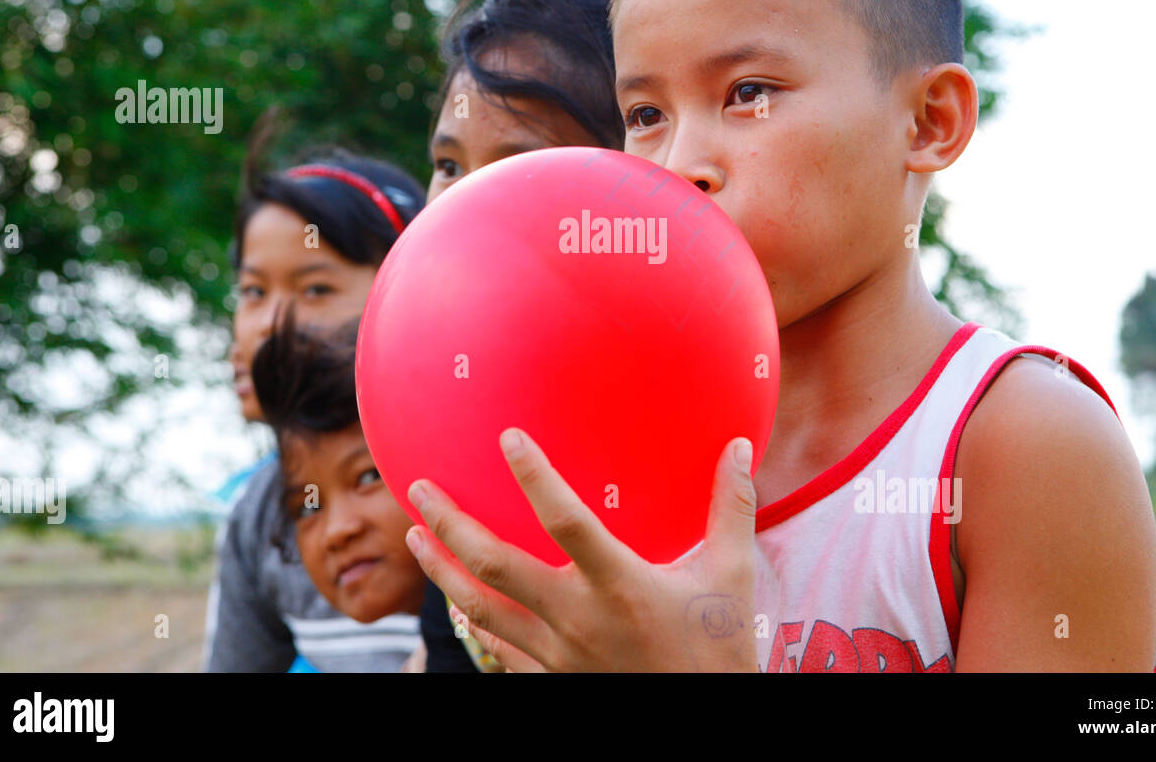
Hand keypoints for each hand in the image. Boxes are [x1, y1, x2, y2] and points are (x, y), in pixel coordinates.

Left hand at [404, 427, 759, 671]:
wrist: (704, 719)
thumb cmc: (719, 650)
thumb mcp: (733, 575)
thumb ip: (732, 508)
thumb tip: (741, 446)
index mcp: (619, 584)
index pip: (565, 520)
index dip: (534, 476)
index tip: (508, 437)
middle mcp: (577, 617)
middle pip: (495, 565)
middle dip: (449, 523)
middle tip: (417, 488)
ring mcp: (557, 653)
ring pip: (480, 608)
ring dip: (441, 569)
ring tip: (414, 535)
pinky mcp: (552, 679)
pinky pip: (499, 649)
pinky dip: (472, 620)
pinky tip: (457, 601)